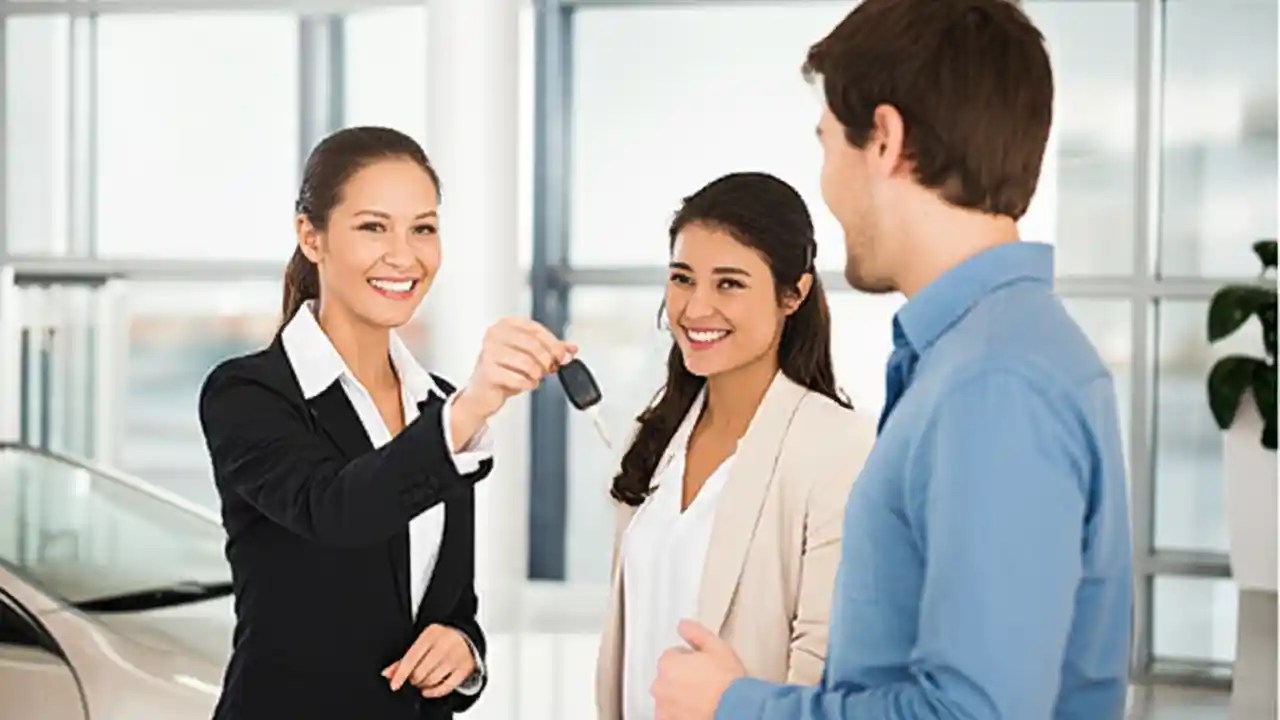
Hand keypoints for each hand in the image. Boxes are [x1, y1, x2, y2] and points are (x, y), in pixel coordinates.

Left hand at [382, 625, 476, 698]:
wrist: (466, 637)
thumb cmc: (440, 640)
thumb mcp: (422, 643)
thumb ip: (404, 658)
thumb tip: (387, 674)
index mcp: (431, 634)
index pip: (412, 657)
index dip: (401, 673)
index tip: (394, 685)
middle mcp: (445, 644)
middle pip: (421, 672)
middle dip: (413, 679)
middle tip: (414, 678)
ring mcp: (456, 657)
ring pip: (432, 680)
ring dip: (423, 685)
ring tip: (422, 681)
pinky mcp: (464, 668)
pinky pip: (445, 687)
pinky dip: (434, 692)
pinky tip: (428, 690)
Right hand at [453, 318, 575, 424]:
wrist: (483, 393)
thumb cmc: (506, 371)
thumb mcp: (530, 357)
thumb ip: (551, 350)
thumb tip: (571, 349)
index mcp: (506, 325)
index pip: (535, 329)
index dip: (553, 343)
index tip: (563, 355)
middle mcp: (495, 335)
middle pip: (532, 344)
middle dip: (547, 359)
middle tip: (551, 369)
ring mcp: (488, 352)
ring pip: (526, 362)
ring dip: (538, 373)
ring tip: (536, 377)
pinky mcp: (487, 372)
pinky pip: (518, 379)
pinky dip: (528, 384)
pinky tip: (527, 384)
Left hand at [651, 620, 745, 719]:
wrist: (735, 711)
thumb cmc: (727, 679)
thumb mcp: (716, 647)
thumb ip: (695, 633)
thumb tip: (681, 624)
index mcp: (667, 663)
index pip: (673, 656)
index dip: (690, 660)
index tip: (705, 667)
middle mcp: (659, 686)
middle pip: (668, 677)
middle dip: (682, 678)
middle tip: (705, 684)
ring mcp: (662, 708)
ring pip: (669, 697)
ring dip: (679, 697)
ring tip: (703, 700)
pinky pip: (670, 716)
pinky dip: (679, 714)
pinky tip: (697, 712)